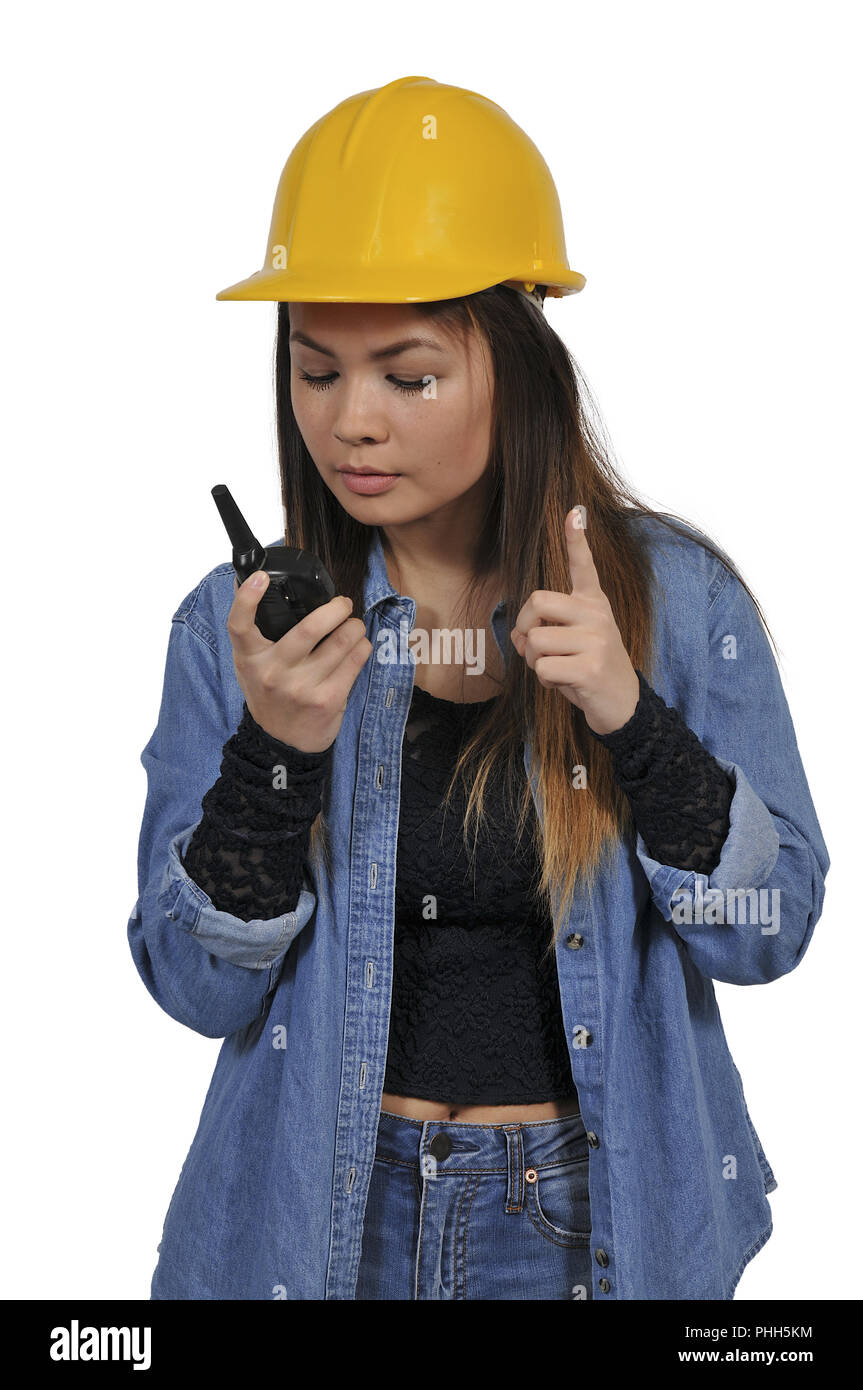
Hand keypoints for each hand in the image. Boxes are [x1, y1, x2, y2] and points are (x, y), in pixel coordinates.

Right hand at [227, 572, 372, 752]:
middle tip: (343, 604)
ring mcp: (301, 688)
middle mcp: (273, 672)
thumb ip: (253, 631)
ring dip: (355, 627)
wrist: (281, 742)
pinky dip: (362, 647)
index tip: (261, 576)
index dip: (247, 598)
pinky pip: (355, 661)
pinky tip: (359, 646)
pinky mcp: (328, 700)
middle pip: (309, 628)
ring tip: (354, 626)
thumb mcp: (251, 664)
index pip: (239, 625)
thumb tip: (251, 581)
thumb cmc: (269, 693)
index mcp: (250, 658)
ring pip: (341, 642)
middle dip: (336, 608)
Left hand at [509, 507, 639, 735]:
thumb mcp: (570, 646)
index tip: (574, 511)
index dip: (576, 540)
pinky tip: (566, 684)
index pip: (584, 566)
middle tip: (534, 645)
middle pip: (537, 601)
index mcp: (594, 604)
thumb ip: (545, 631)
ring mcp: (596, 640)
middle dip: (525, 626)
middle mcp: (597, 615)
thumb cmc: (591, 671)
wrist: (623, 705)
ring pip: (536, 641)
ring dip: (535, 662)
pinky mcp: (591, 667)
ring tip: (559, 670)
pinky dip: (545, 682)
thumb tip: (517, 633)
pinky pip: (542, 668)